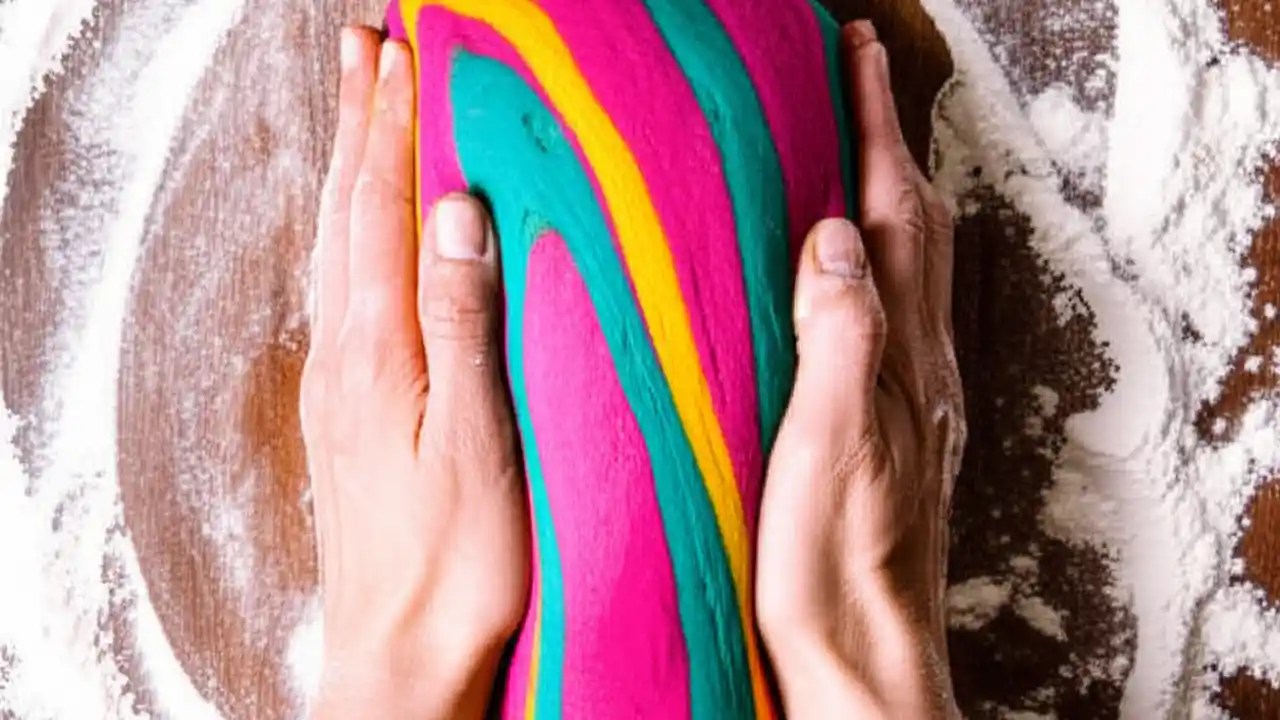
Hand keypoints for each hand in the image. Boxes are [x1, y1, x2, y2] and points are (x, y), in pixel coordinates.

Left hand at [300, 30, 527, 718]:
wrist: (400, 652)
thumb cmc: (456, 561)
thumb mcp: (477, 440)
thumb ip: (460, 321)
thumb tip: (452, 209)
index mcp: (378, 351)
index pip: (381, 209)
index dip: (393, 126)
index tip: (405, 51)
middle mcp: (346, 353)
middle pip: (346, 211)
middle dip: (357, 122)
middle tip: (367, 45)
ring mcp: (341, 380)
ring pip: (338, 245)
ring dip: (348, 166)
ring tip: (360, 105)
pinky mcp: (349, 407)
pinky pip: (344, 287)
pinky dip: (352, 228)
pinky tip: (363, 225)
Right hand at [755, 21, 964, 719]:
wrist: (864, 658)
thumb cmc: (833, 566)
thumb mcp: (826, 446)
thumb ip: (839, 336)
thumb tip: (839, 234)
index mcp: (899, 361)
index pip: (896, 215)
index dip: (876, 128)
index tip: (853, 56)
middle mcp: (915, 370)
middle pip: (918, 229)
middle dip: (890, 143)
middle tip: (854, 86)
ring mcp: (905, 400)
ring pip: (907, 271)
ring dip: (886, 197)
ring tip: (850, 156)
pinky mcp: (885, 432)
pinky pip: (887, 317)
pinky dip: (872, 263)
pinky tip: (841, 277)